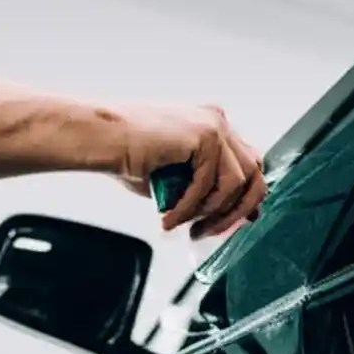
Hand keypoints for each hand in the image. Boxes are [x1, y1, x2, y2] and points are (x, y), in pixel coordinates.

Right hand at [110, 103, 266, 238]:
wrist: (100, 138)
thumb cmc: (128, 155)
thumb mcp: (176, 178)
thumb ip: (202, 190)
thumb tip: (224, 215)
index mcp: (213, 126)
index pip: (247, 164)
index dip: (248, 196)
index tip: (238, 222)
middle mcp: (217, 121)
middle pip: (254, 173)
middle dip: (235, 210)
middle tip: (208, 232)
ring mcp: (213, 125)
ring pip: (237, 182)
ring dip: (213, 213)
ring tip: (188, 228)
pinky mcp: (203, 134)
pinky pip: (210, 184)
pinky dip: (190, 207)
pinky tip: (170, 217)